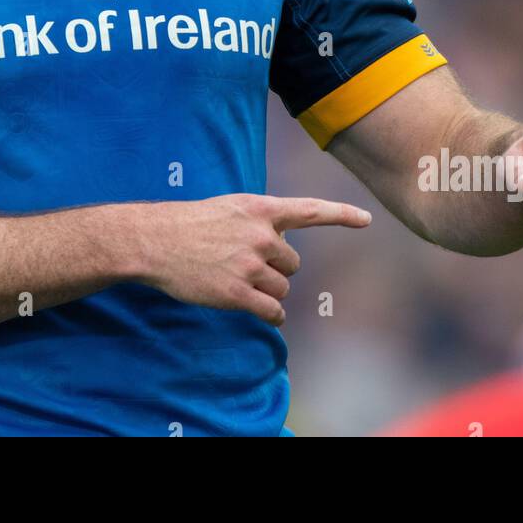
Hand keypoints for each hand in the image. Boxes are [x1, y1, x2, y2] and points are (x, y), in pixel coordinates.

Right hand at [137, 194, 371, 325]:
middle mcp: (260, 235)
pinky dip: (272, 316)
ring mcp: (249, 265)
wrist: (155, 241)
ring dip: (267, 292)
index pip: (309, 211)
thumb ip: (261, 220)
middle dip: (276, 269)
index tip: (366, 220)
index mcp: (260, 209)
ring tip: (238, 281)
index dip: (341, 216)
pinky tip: (263, 314)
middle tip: (244, 264)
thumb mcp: (230, 207)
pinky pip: (272, 312)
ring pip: (282, 289)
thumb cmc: (190, 223)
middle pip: (292, 264)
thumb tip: (285, 243)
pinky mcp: (237, 293)